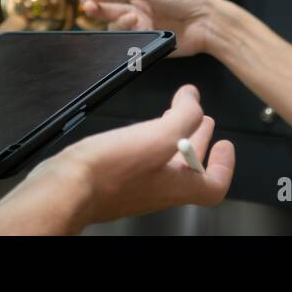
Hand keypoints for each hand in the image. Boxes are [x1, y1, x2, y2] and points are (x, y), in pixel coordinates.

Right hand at [56, 83, 234, 228]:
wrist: (66, 189)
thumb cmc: (110, 172)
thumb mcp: (160, 136)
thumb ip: (185, 116)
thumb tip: (194, 98)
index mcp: (176, 187)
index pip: (213, 186)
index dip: (224, 165)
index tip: (225, 144)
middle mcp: (158, 192)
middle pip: (189, 171)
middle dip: (198, 141)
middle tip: (203, 121)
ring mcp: (135, 189)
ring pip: (165, 164)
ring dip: (174, 139)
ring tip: (173, 117)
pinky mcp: (114, 182)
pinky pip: (142, 162)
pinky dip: (149, 142)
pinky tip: (140, 130)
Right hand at [78, 0, 224, 56]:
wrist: (206, 20)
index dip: (97, 0)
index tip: (86, 1)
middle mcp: (139, 12)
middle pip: (111, 14)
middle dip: (101, 11)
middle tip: (91, 9)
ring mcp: (144, 30)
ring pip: (119, 30)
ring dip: (121, 24)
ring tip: (134, 19)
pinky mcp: (149, 46)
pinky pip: (131, 46)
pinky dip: (129, 40)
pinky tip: (136, 31)